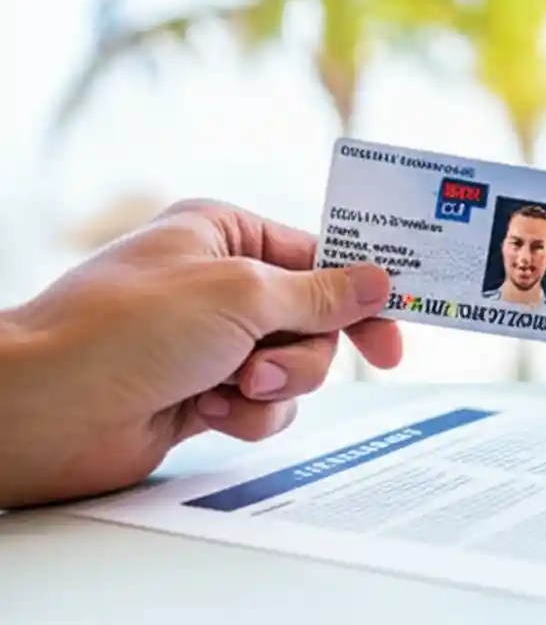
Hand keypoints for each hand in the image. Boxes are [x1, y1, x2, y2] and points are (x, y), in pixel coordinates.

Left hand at [0, 199, 401, 508]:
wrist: (46, 410)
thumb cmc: (124, 329)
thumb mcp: (241, 294)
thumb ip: (321, 294)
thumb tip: (379, 283)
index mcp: (226, 235)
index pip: (321, 258)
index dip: (362, 294)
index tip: (394, 334)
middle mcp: (222, 284)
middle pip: (317, 321)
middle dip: (300, 352)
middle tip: (264, 364)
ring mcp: (214, 342)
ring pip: (298, 369)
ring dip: (272, 385)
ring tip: (224, 388)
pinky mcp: (206, 393)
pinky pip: (266, 406)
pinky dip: (246, 415)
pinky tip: (203, 412)